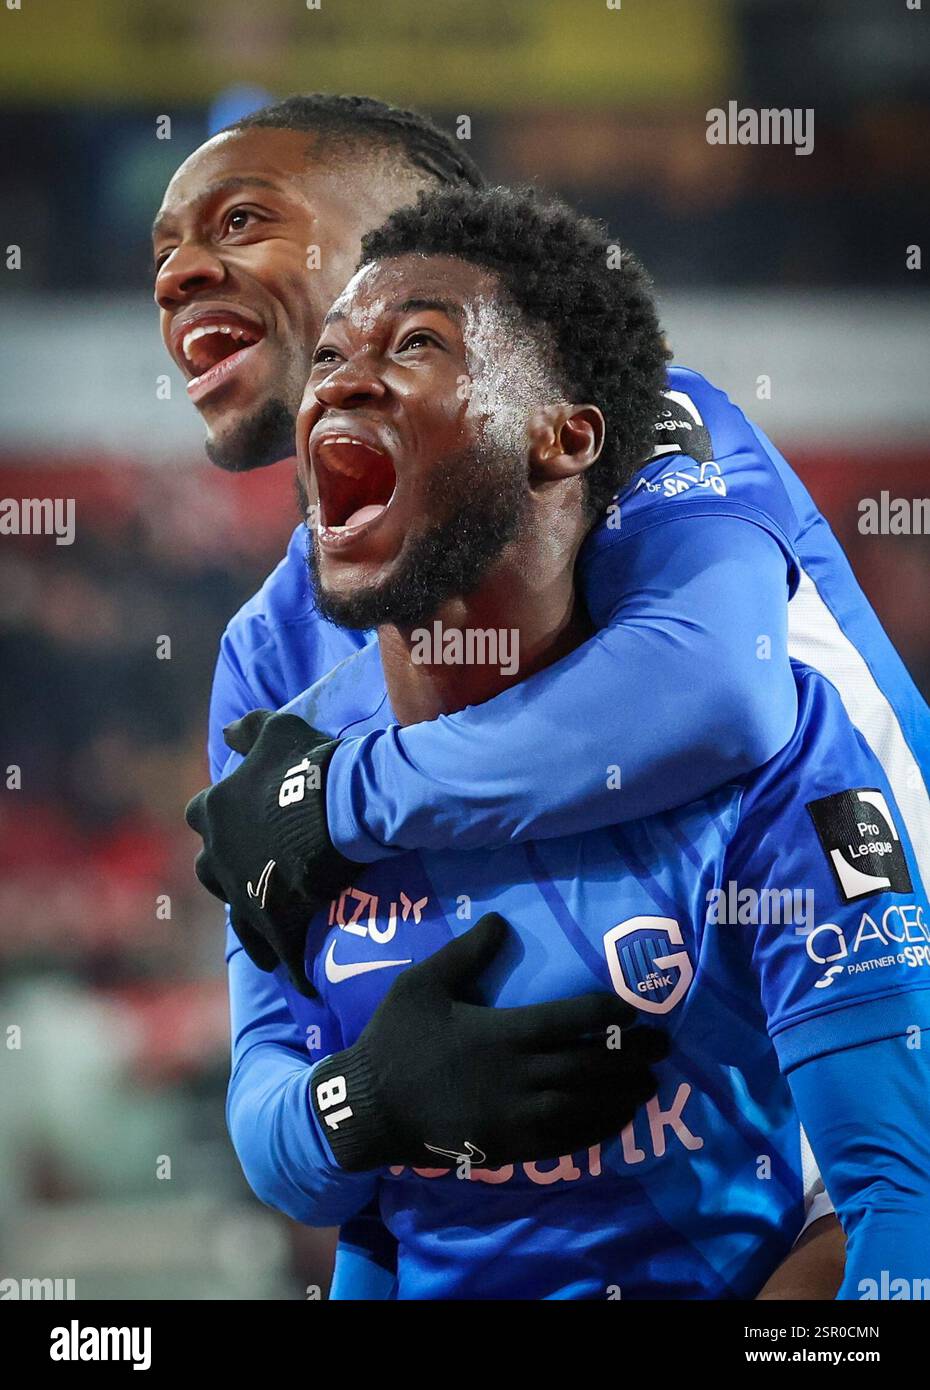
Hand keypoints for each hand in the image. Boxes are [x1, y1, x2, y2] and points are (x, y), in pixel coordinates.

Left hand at [185, 709, 359, 994]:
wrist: (343, 809)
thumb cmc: (308, 765)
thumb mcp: (278, 729)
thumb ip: (248, 729)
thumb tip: (226, 731)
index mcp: (215, 810)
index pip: (201, 814)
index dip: (221, 818)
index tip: (243, 820)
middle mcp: (218, 855)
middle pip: (209, 869)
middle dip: (228, 870)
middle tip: (259, 869)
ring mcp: (241, 892)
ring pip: (237, 917)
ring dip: (252, 920)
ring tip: (274, 929)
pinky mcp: (271, 922)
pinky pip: (272, 950)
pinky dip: (287, 962)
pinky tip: (302, 975)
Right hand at [310, 912, 668, 1170]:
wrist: (369, 1106)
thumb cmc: (396, 1039)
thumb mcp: (423, 984)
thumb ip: (467, 953)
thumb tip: (502, 922)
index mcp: (502, 1032)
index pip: (571, 1020)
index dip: (610, 1014)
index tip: (636, 1008)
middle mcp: (517, 1075)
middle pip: (590, 1066)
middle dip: (631, 1056)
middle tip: (663, 1047)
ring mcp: (515, 1116)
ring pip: (584, 1106)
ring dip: (622, 1095)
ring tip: (649, 1084)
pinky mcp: (508, 1145)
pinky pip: (564, 1140)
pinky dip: (597, 1130)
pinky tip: (616, 1120)